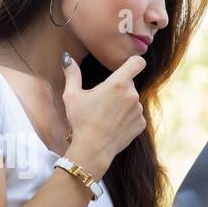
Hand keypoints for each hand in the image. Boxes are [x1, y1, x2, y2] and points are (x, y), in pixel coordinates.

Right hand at [61, 53, 146, 174]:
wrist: (93, 149)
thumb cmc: (81, 121)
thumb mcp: (72, 95)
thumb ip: (72, 73)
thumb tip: (66, 57)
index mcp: (118, 84)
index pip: (137, 62)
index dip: (134, 61)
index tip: (128, 64)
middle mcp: (132, 95)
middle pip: (129, 83)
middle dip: (118, 87)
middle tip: (102, 101)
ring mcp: (139, 110)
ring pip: (132, 99)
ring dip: (122, 103)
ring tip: (106, 115)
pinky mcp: (141, 124)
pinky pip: (135, 114)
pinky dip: (126, 117)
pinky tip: (113, 124)